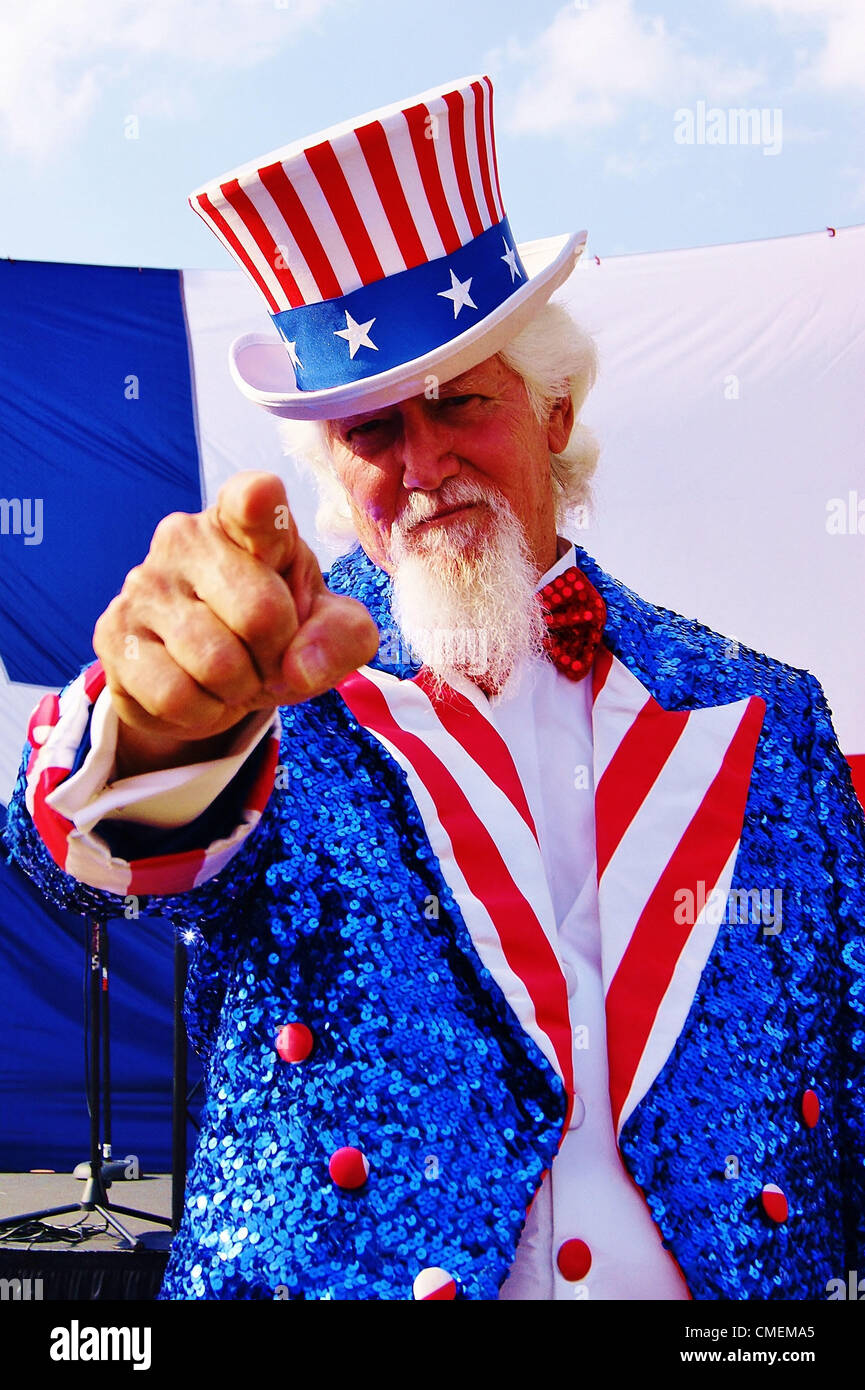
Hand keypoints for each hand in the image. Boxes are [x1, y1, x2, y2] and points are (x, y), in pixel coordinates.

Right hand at [93, 472, 378, 775]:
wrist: (213, 677)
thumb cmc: (277, 632)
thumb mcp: (327, 630)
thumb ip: (344, 636)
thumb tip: (301, 667)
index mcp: (246, 521)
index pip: (253, 498)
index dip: (260, 504)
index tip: (263, 509)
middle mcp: (185, 537)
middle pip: (261, 614)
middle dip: (278, 657)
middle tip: (269, 658)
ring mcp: (143, 584)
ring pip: (216, 664)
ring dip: (240, 689)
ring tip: (234, 675)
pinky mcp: (112, 635)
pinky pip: (174, 695)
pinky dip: (203, 712)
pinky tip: (200, 693)